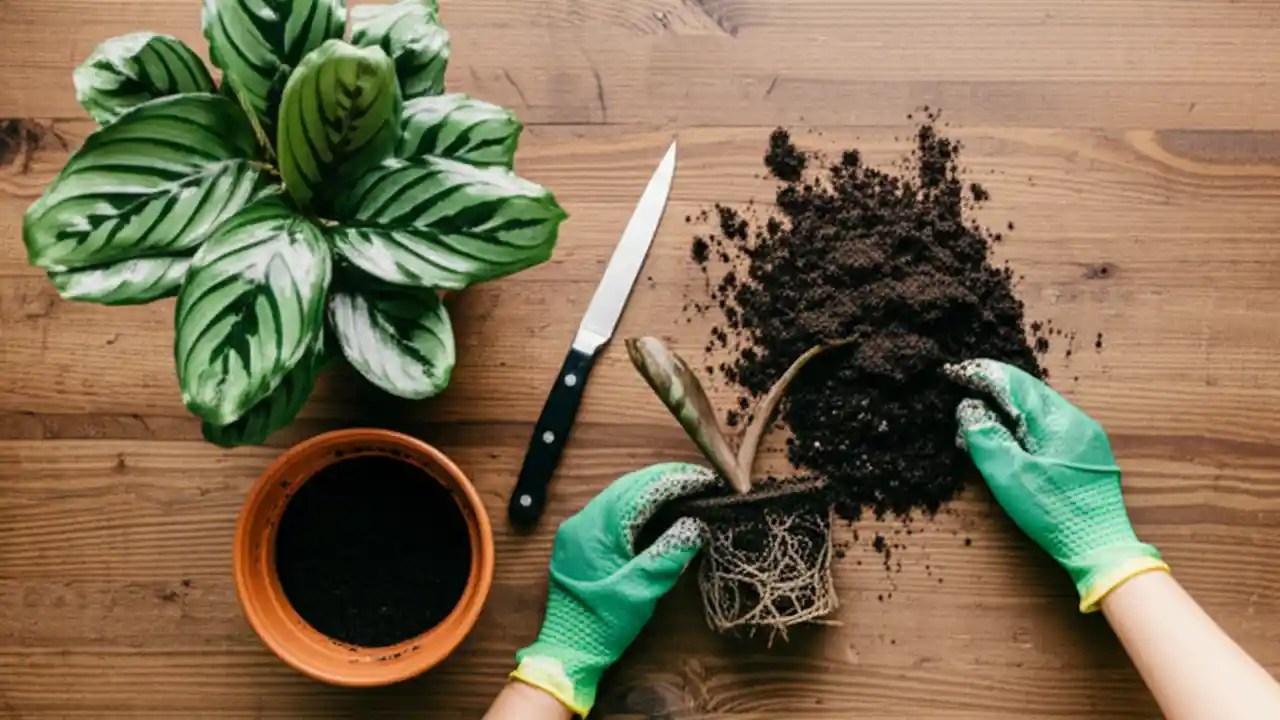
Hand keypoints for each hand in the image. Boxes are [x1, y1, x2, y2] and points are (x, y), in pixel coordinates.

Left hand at [512, 463, 716, 715]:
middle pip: (627, 486)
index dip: (673, 481)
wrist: (568, 650)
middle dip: (663, 479)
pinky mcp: (578, 541)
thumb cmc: (603, 623)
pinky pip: (610, 509)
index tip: (703, 479)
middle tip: (698, 480)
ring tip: (684, 488)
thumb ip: (668, 554)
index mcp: (596, 530)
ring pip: (618, 495)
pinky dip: (636, 503)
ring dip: (650, 488)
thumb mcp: (641, 590)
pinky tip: (657, 508)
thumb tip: (696, 524)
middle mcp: (582, 521)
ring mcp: (577, 529)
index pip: (639, 491)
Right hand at [946, 359, 1167, 611]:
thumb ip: (986, 439)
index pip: (1017, 384)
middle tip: (963, 387)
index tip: (956, 373)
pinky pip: (1048, 426)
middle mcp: (1077, 422)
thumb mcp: (1010, 477)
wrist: (1101, 549)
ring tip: (979, 411)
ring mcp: (1085, 438)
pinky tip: (1008, 435)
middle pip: (1030, 392)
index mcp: (1060, 422)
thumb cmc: (1055, 514)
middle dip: (995, 387)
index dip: (984, 375)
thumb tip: (969, 409)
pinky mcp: (1085, 455)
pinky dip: (1023, 424)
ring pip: (1039, 409)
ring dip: (1008, 406)